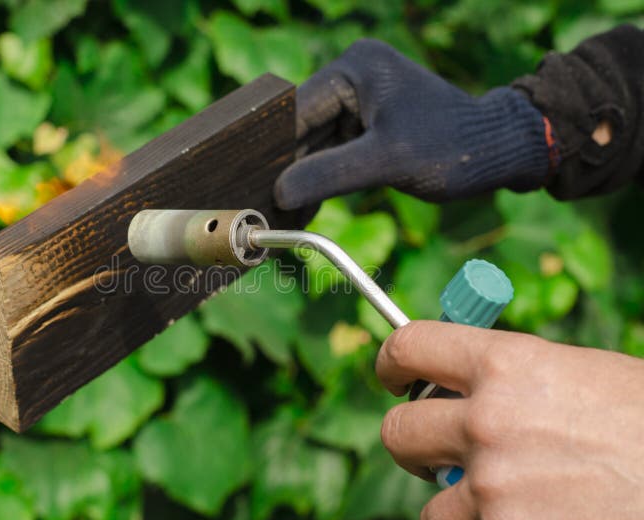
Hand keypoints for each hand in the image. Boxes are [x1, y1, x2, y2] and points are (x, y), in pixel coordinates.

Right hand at [274, 39, 550, 208]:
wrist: (498, 152)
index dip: (278, 153)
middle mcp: (354, 76)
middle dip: (291, 169)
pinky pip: (335, 150)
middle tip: (269, 209)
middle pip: (304, 127)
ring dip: (304, 178)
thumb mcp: (385, 162)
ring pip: (316, 143)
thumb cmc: (450, 149)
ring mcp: (361, 99)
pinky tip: (308, 208)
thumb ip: (329, 174)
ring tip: (284, 216)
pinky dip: (324, 178)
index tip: (259, 189)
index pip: (298, 111)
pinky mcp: (369, 122)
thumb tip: (279, 194)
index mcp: (355, 67)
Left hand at [376, 320, 643, 519]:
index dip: (392, 362)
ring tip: (513, 504)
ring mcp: (493, 488)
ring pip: (431, 508)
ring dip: (460, 508)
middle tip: (437, 453)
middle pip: (397, 432)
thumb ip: (515, 378)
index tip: (392, 377)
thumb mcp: (585, 376)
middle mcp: (488, 422)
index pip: (411, 345)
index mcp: (508, 364)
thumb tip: (465, 386)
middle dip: (414, 444)